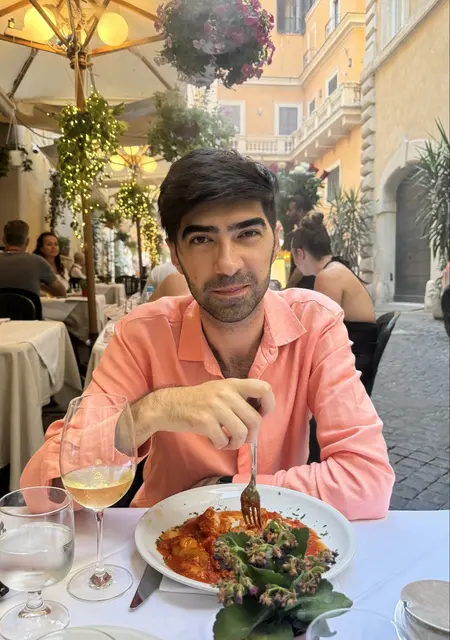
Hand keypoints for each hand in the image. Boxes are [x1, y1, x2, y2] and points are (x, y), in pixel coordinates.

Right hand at [142, 378, 274, 449]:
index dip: (268, 405)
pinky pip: (224, 440)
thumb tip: (259, 415)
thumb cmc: (196, 400)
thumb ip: (239, 397)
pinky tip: (215, 441)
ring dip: (237, 443)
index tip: (260, 414)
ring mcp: (215, 407)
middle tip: (242, 438)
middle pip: (256, 420)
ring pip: (242, 433)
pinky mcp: (204, 421)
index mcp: (232, 384)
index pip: (264, 388)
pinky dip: (222, 445)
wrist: (168, 405)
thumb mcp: (219, 389)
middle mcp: (226, 393)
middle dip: (252, 435)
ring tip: (227, 441)